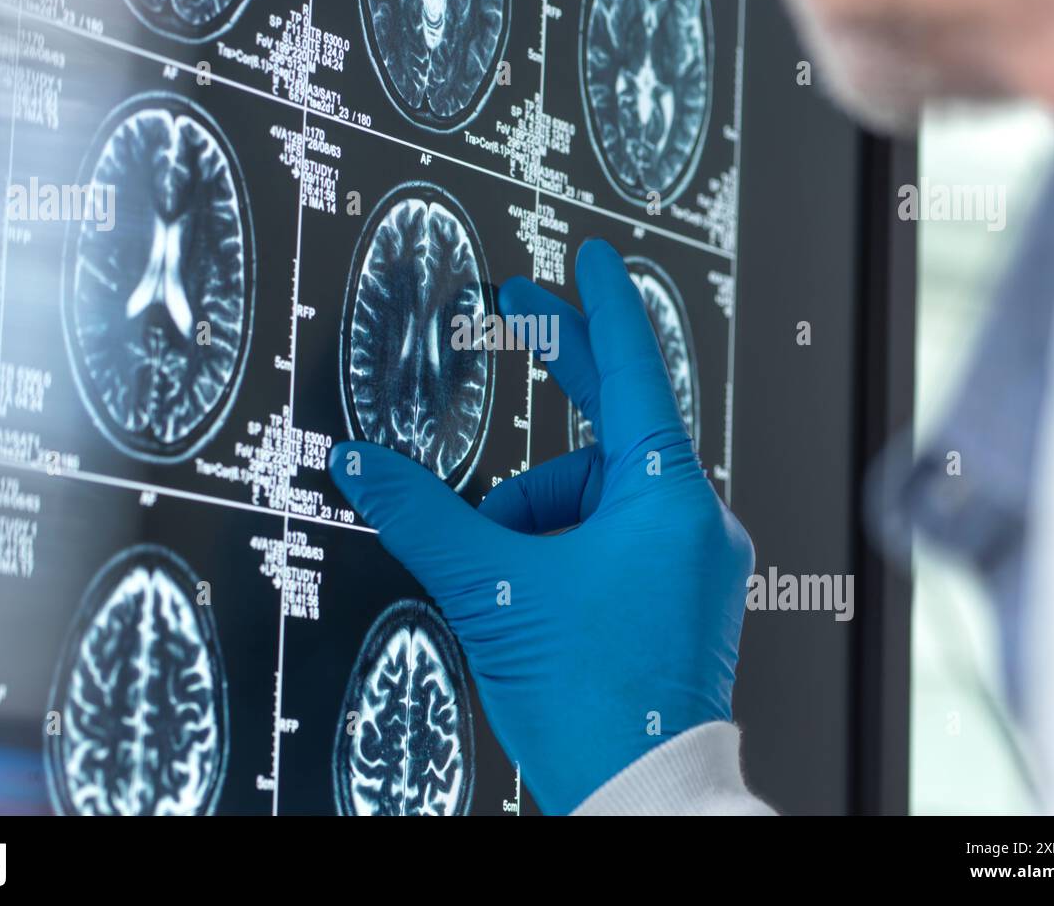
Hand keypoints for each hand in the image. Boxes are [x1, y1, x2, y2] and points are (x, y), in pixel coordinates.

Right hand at [329, 239, 753, 814]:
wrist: (642, 794)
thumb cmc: (593, 697)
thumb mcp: (494, 589)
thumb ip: (424, 514)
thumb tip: (362, 465)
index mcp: (667, 497)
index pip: (635, 371)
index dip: (604, 306)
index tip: (595, 257)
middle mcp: (691, 519)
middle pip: (610, 426)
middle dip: (561, 378)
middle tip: (520, 314)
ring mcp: (688, 562)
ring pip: (591, 498)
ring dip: (530, 519)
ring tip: (501, 580)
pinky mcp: (675, 597)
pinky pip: (606, 540)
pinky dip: (554, 549)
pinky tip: (524, 598)